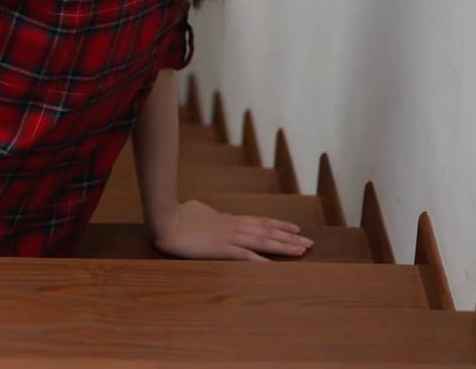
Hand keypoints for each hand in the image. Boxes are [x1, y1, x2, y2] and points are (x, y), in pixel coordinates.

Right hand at [151, 199, 312, 260]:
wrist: (165, 219)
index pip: (260, 221)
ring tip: (301, 251)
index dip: (279, 225)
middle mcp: (233, 227)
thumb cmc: (178, 214)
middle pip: (267, 231)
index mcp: (228, 219)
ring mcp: (227, 238)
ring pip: (261, 241)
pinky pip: (243, 256)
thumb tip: (209, 213)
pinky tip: (273, 266)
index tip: (296, 228)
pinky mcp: (219, 249)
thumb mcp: (198, 211)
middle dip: (289, 237)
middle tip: (310, 243)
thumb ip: (209, 214)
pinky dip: (259, 261)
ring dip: (282, 246)